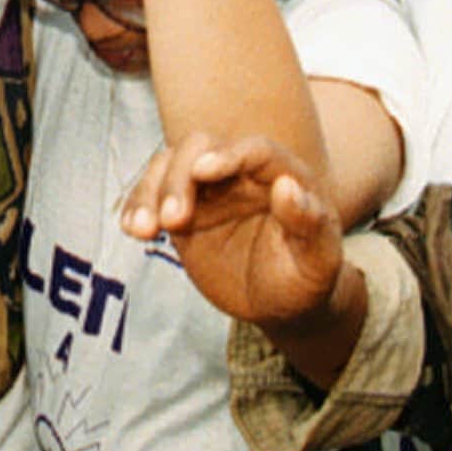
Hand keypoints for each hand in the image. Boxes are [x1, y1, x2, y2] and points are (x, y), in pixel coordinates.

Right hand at [120, 131, 345, 327]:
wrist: (279, 303)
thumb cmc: (305, 278)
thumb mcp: (319, 260)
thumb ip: (309, 222)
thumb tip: (287, 185)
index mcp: (280, 173)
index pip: (254, 150)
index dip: (229, 155)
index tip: (203, 171)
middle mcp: (238, 171)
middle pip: (200, 147)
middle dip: (180, 177)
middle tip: (173, 220)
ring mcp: (206, 189)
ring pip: (167, 165)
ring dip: (149, 192)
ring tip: (143, 230)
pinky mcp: (181, 210)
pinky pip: (150, 196)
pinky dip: (136, 206)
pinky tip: (132, 229)